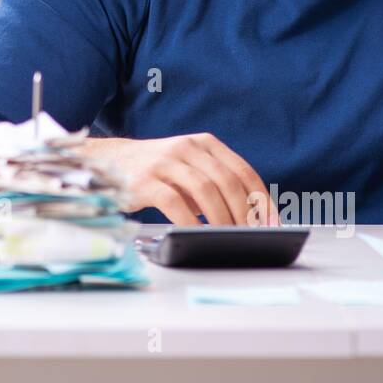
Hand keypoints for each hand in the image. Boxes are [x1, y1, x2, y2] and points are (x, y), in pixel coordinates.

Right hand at [78, 132, 277, 225]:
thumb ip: (215, 183)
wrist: (110, 162)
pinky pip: (174, 203)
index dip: (261, 199)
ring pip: (205, 191)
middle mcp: (187, 147)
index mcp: (204, 143)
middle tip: (252, 236)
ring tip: (228, 238)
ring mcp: (165, 162)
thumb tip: (249, 218)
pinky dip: (190, 223)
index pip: (243, 171)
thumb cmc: (157, 172)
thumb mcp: (189, 168)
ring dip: (222, 219)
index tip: (273, 223)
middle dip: (244, 213)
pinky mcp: (145, 180)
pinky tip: (197, 235)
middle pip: (227, 181)